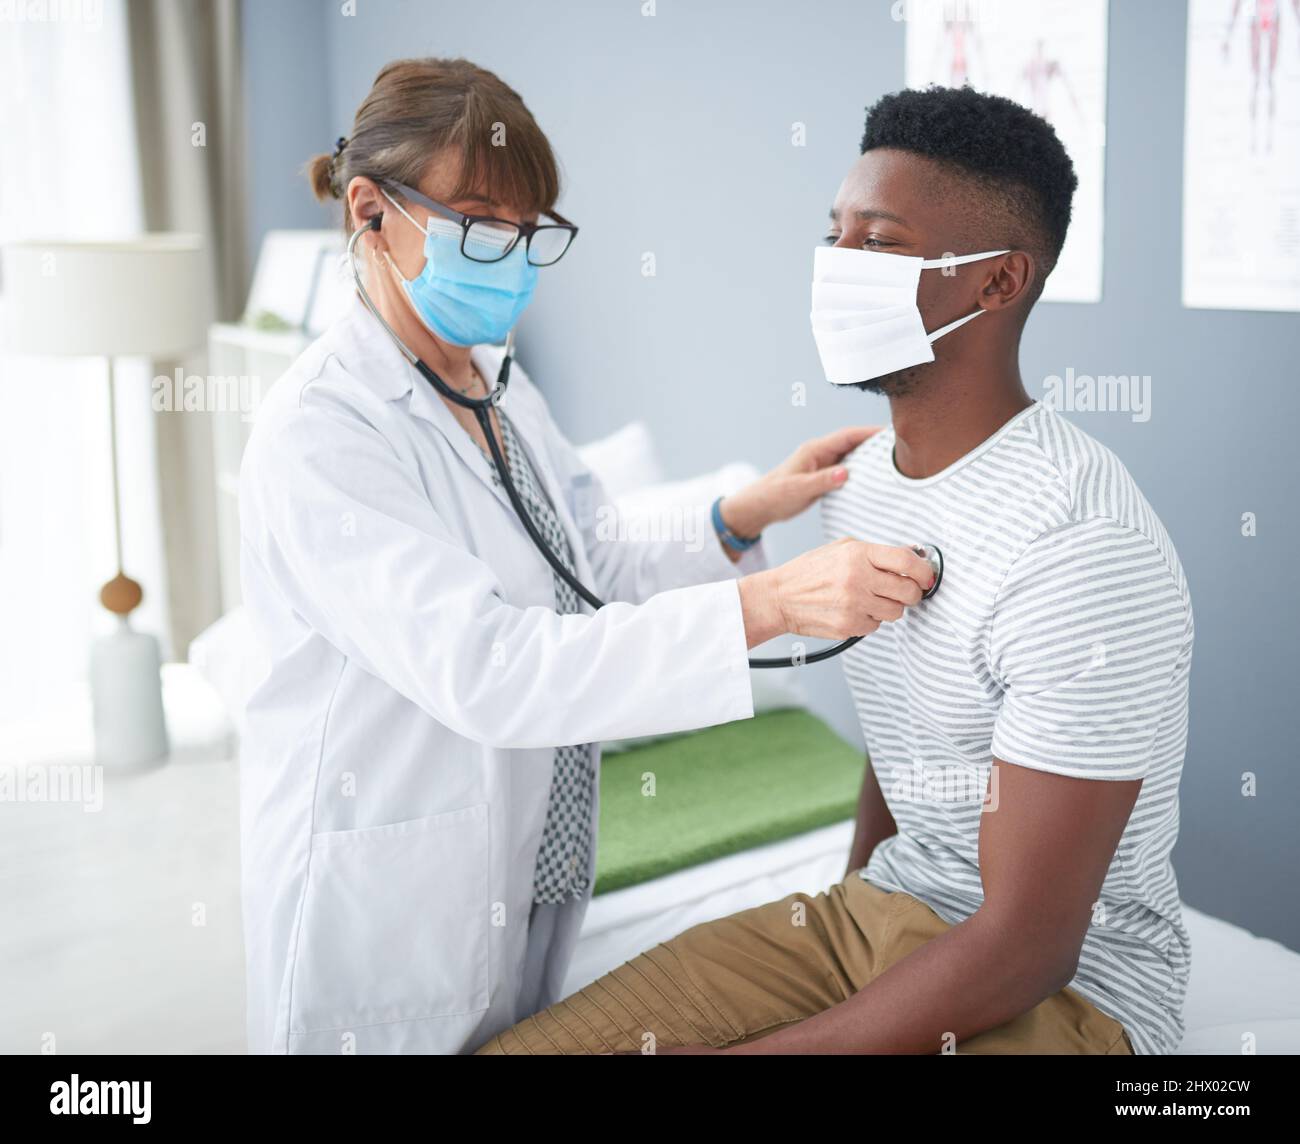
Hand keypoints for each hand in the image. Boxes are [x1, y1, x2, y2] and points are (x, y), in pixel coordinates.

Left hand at [718, 426, 880, 538]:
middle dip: (876, 441)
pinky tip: (875, 478)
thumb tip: (846, 473)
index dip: (869, 432)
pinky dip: (861, 471)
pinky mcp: (823, 476)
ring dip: (870, 456)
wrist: (759, 506)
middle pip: (854, 442)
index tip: (891, 432)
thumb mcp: (798, 489)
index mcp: (815, 450)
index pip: (847, 436)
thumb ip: (822, 481)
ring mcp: (823, 464)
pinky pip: (847, 469)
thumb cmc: (774, 495)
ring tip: (894, 460)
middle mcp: (821, 453)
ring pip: (852, 456)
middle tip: (901, 445)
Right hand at [737, 539, 934, 648]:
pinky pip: (877, 626)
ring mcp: (854, 604)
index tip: (926, 576)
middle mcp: (858, 578)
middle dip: (912, 593)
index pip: (906, 560)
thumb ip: (877, 551)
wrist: (780, 596)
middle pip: (908, 591)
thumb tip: (912, 554)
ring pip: (896, 612)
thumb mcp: (842, 548)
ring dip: (891, 607)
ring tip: (873, 600)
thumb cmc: (810, 571)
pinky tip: (855, 610)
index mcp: (858, 554)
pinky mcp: (849, 625)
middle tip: (905, 591)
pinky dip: (871, 620)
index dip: (923, 570)